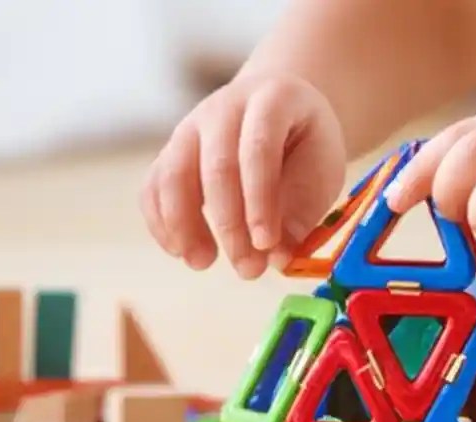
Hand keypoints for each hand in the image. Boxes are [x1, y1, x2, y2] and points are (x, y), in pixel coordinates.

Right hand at [139, 71, 346, 277]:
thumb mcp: (322, 168)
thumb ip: (303, 208)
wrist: (279, 108)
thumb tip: (277, 255)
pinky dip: (161, 221)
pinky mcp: (171, 150)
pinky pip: (153, 185)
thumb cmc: (304, 143)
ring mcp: (191, 126)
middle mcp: (224, 106)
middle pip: (216, 165)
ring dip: (185, 225)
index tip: (266, 246)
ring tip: (203, 263)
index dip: (260, 200)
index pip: (258, 148)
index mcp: (272, 99)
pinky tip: (181, 250)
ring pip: (174, 173)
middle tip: (248, 269)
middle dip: (230, 224)